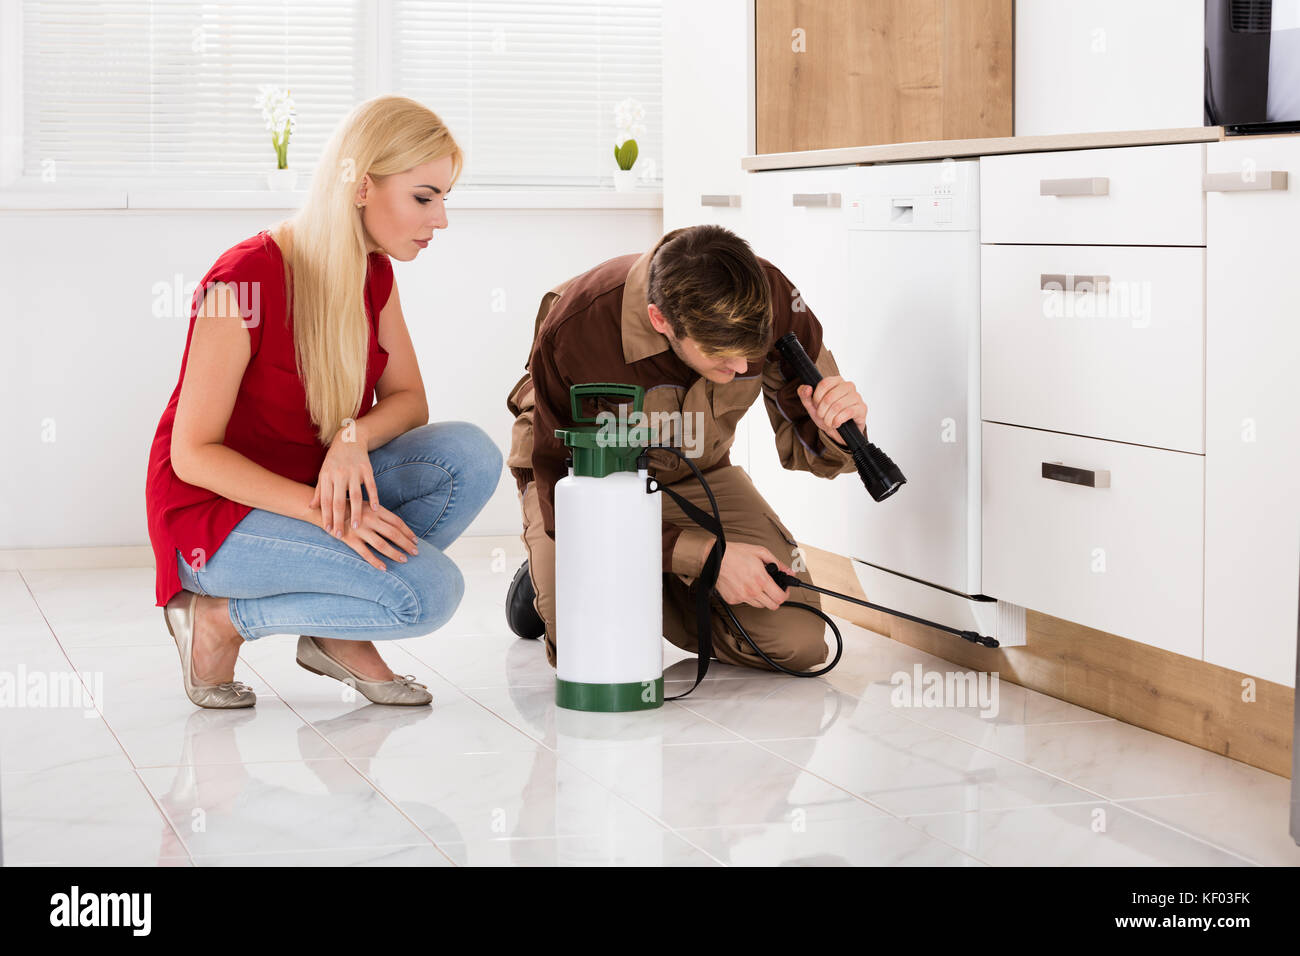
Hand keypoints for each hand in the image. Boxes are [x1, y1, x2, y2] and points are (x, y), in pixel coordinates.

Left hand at [312, 421, 379, 536]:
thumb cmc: (334, 460)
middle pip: (338, 501)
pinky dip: (373, 497)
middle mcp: (338, 475)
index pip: (325, 501)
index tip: (328, 530)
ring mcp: (353, 471)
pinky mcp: (366, 468)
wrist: (349, 439)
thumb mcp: (323, 473)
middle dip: (338, 519)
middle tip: (339, 535)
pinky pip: (370, 485)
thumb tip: (311, 507)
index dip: (326, 516)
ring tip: (357, 527)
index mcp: (326, 477)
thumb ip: (319, 491)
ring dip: (356, 512)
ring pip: (354, 495)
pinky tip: (375, 509)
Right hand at [313, 496, 420, 571]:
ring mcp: (359, 530)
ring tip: (404, 560)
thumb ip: (380, 514)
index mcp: (375, 510)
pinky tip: (384, 568)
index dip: (408, 532)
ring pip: (381, 544)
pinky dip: (376, 561)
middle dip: (406, 543)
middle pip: (393, 533)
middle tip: (416, 552)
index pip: (397, 522)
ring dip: (394, 553)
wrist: (324, 510)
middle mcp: (369, 519)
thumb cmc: (349, 509)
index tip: (416, 540)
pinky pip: (365, 553)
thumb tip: (397, 527)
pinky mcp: (349, 539)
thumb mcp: (366, 506)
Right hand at [715, 542, 792, 609]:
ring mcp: (741, 597)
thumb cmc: (736, 553)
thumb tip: (790, 571)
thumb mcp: (760, 552)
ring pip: (759, 606)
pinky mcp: (732, 600)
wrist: (714, 557)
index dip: (785, 594)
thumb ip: (778, 563)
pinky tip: (745, 586)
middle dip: (776, 599)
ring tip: (758, 587)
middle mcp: (752, 591)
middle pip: (772, 606)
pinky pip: (745, 603)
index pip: (780, 598)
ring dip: (763, 598)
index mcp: (761, 579)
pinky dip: (748, 597)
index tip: (784, 590)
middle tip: (774, 591)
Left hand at [797, 376, 866, 441]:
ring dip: (829, 418)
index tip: (815, 405)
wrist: (839, 432)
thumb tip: (807, 388)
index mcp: (836, 381)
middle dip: (822, 410)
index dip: (816, 397)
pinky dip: (838, 420)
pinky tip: (836, 424)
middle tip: (821, 416)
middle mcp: (848, 386)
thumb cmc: (827, 415)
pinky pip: (848, 412)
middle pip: (830, 397)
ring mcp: (857, 397)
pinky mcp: (862, 408)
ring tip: (828, 422)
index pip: (824, 383)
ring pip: (838, 406)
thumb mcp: (812, 406)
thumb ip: (805, 395)